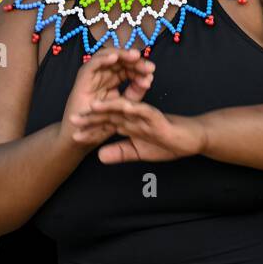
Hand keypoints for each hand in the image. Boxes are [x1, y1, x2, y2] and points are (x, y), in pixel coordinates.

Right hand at [59, 48, 154, 151]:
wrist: (81, 135)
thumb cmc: (101, 121)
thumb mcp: (124, 105)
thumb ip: (135, 93)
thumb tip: (148, 79)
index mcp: (113, 78)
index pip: (129, 67)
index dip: (140, 68)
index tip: (152, 72)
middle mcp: (104, 73)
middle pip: (121, 60)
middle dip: (135, 61)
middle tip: (148, 66)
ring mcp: (93, 74)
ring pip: (108, 56)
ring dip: (122, 55)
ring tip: (135, 56)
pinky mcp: (83, 77)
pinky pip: (93, 64)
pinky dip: (104, 59)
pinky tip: (116, 57)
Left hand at [77, 98, 206, 163]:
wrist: (189, 140)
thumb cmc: (166, 143)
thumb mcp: (138, 152)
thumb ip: (120, 152)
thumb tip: (99, 157)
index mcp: (127, 123)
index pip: (105, 125)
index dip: (90, 129)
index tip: (74, 134)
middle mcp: (132, 116)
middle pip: (109, 114)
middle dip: (91, 117)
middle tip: (73, 118)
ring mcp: (143, 114)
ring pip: (123, 108)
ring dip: (107, 107)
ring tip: (92, 107)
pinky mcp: (155, 115)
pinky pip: (142, 109)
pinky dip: (132, 107)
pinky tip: (121, 106)